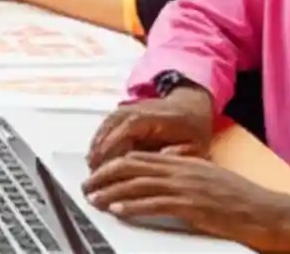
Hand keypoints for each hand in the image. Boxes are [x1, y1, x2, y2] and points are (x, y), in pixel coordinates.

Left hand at [83, 152, 289, 250]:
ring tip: (94, 199)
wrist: (269, 212)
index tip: (97, 172)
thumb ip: (183, 170)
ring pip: (139, 184)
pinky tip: (118, 210)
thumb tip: (159, 172)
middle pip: (132, 166)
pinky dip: (133, 207)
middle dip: (105, 175)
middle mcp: (182, 169)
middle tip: (87, 186)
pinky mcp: (194, 206)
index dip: (113, 163)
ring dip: (112, 192)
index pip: (139, 156)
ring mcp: (187, 187)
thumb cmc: (240, 198)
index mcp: (183, 161)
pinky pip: (156, 204)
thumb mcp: (207, 176)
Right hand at [87, 86, 213, 169]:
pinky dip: (97, 147)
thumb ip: (180, 155)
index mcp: (147, 118)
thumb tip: (161, 160)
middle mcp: (129, 111)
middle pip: (105, 136)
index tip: (104, 175)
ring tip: (94, 177)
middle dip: (98, 159)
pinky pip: (102, 132)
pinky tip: (96, 164)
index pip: (120, 135)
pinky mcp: (117, 115)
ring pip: (100, 134)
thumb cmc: (191, 128)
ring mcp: (121, 111)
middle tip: (95, 183)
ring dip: (95, 154)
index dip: (110, 156)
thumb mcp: (195, 145)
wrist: (188, 106)